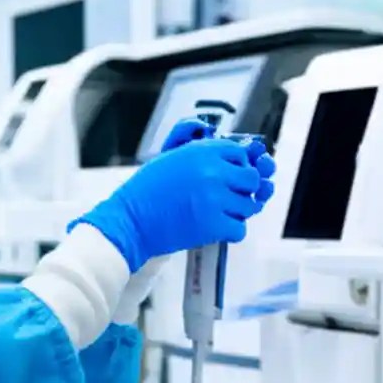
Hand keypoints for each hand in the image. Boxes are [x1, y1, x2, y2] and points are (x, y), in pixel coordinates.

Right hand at [76, 123, 276, 271]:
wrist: (130, 220)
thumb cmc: (147, 190)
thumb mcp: (172, 156)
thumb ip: (202, 152)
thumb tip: (230, 152)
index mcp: (202, 151)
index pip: (240, 154)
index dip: (238, 166)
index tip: (231, 177)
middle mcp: (212, 172)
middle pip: (251, 179)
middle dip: (243, 189)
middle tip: (229, 198)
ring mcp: (215, 199)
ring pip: (249, 206)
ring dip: (238, 211)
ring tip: (219, 214)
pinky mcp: (214, 225)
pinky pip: (240, 229)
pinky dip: (231, 231)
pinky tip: (216, 228)